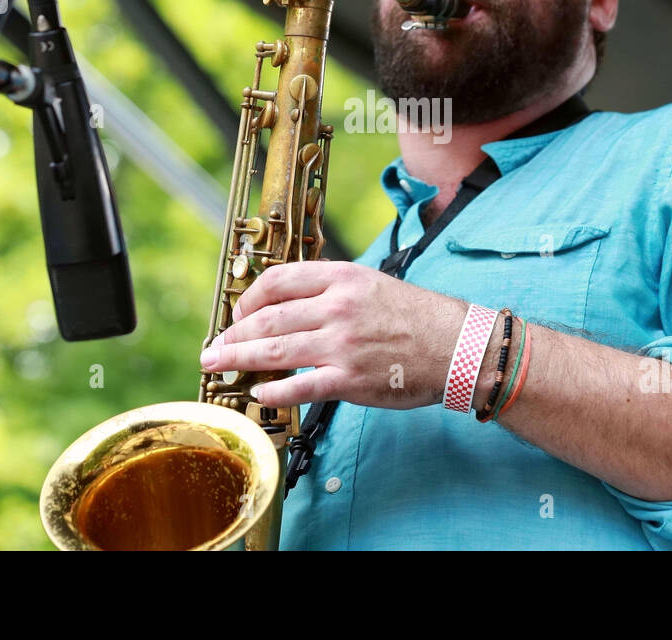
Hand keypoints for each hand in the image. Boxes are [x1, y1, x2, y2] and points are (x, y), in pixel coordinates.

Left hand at [198, 262, 467, 409]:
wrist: (456, 347)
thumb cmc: (417, 317)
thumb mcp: (372, 284)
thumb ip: (332, 291)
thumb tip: (290, 305)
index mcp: (342, 278)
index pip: (279, 280)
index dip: (250, 298)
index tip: (240, 312)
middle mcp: (337, 307)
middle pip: (268, 318)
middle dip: (233, 334)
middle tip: (215, 347)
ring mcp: (341, 344)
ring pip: (274, 350)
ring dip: (239, 359)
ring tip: (218, 366)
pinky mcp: (348, 378)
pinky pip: (298, 386)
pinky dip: (273, 391)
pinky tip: (259, 394)